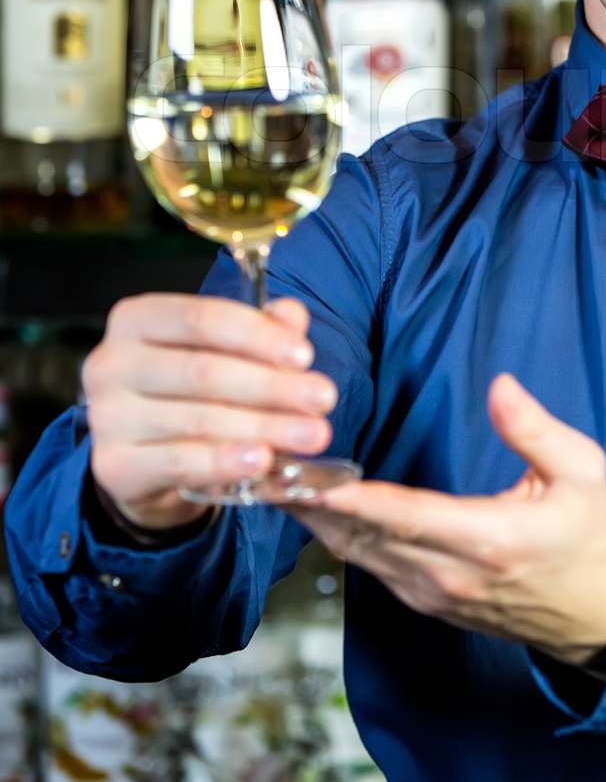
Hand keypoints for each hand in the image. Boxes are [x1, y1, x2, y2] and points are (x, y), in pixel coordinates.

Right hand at [83, 293, 337, 532]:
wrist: (149, 461)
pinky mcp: (112, 465)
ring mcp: (106, 417)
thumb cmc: (191, 392)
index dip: (257, 335)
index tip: (305, 356)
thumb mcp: (225, 353)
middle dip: (273, 386)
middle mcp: (110, 362)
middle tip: (324, 399)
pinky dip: (226, 461)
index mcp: (136, 319)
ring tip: (313, 434)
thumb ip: (260, 330)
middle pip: (204, 371)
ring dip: (265, 426)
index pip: (200, 318)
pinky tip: (263, 460)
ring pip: (199, 418)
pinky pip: (179, 462)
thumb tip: (292, 315)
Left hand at [292, 373, 605, 669]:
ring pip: (354, 552)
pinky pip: (365, 563)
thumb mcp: (583, 473)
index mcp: (486, 540)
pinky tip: (309, 502)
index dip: (352, 495)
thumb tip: (500, 386)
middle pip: (361, 535)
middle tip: (263, 461)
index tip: (308, 473)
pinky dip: (333, 531)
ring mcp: (428, 592)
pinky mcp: (421, 599)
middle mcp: (446, 573)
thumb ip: (536, 430)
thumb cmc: (586, 535)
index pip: (404, 515)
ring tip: (271, 475)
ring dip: (313, 515)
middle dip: (309, 499)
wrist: (593, 614)